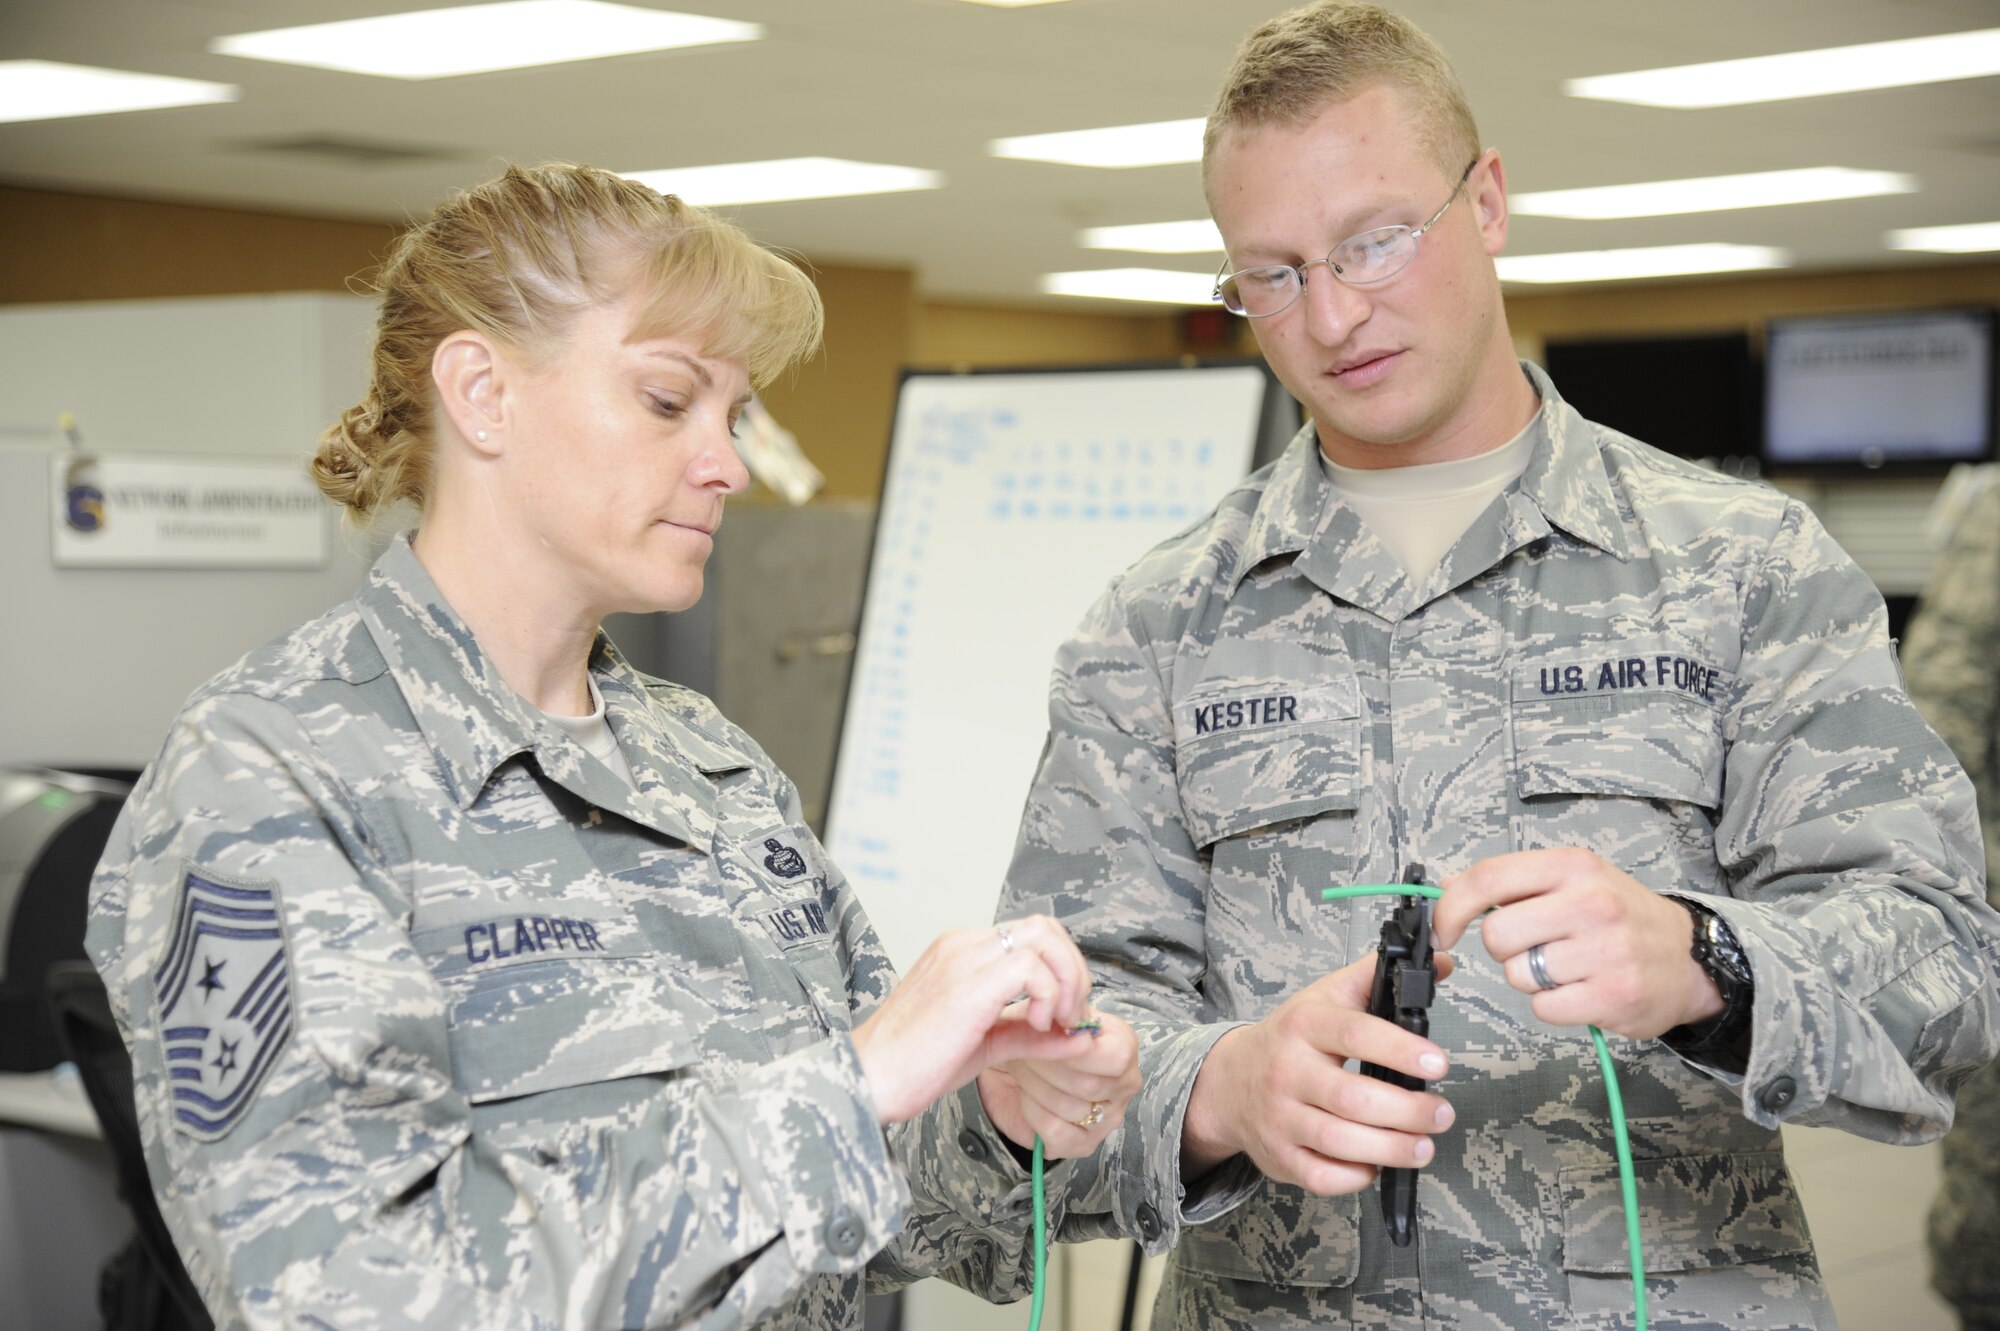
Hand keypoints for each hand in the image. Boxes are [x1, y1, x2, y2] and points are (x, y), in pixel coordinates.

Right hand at [852, 915, 1095, 1124]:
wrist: (869, 1078)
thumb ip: (1031, 1034)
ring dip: (1066, 980)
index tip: (1064, 1014)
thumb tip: (1080, 1037)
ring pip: (1044, 937)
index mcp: (961, 951)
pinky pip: (1031, 967)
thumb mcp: (986, 1043)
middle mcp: (963, 944)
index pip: (1032, 935)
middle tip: (1070, 1015)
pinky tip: (1037, 1026)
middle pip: (1045, 927)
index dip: (1062, 969)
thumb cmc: (915, 1064)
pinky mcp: (969, 984)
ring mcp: (964, 958)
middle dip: (1072, 969)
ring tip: (1056, 1022)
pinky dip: (1048, 995)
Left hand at [977, 1010, 1140, 1157]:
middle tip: (1021, 1050)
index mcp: (1124, 1045)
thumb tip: (1063, 1016)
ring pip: (1071, 1108)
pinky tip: (1024, 1096)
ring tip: (1019, 1068)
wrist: (1007, 1068)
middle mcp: (1125, 1084)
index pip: (1116, 1056)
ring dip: (1033, 1085)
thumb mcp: (1041, 1013)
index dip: (1072, 1049)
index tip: (1042, 1035)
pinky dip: (1031, 1111)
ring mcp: (1108, 1118)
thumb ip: (1057, 1009)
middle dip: (1045, 1066)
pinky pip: (1056, 1132)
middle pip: (1090, 1084)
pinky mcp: (1083, 1144)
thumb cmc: (1031, 1035)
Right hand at [1180, 950, 1456, 1195]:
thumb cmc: (1290, 1039)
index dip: (1400, 1050)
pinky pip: (1321, 1177)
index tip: (1437, 1063)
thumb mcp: (1325, 996)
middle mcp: (1288, 1072)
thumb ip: (1378, 976)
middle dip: (1408, 1111)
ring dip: (1391, 1149)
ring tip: (1423, 1146)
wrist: (1229, 1081)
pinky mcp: (1280, 1157)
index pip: (1354, 1033)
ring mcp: (1281, 1118)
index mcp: (1303, 1025)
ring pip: (1339, 1142)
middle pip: (1353, 1098)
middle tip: (1442, 1114)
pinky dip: (1356, 1176)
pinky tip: (1377, 1164)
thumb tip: (1441, 961)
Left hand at [1431, 848, 1720, 1040]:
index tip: (1443, 931)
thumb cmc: (1621, 916)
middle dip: (1504, 949)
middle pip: (1496, 935)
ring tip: (1569, 968)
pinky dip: (1553, 1005)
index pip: (1489, 879)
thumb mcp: (1573, 880)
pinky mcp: (1614, 995)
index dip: (1451, 908)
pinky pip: (1543, 1008)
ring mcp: (1606, 950)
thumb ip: (1514, 883)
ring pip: (1518, 975)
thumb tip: (1446, 889)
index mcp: (1573, 866)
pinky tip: (1581, 990)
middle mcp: (1591, 902)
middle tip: (1535, 947)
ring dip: (1532, 979)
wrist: (1690, 957)